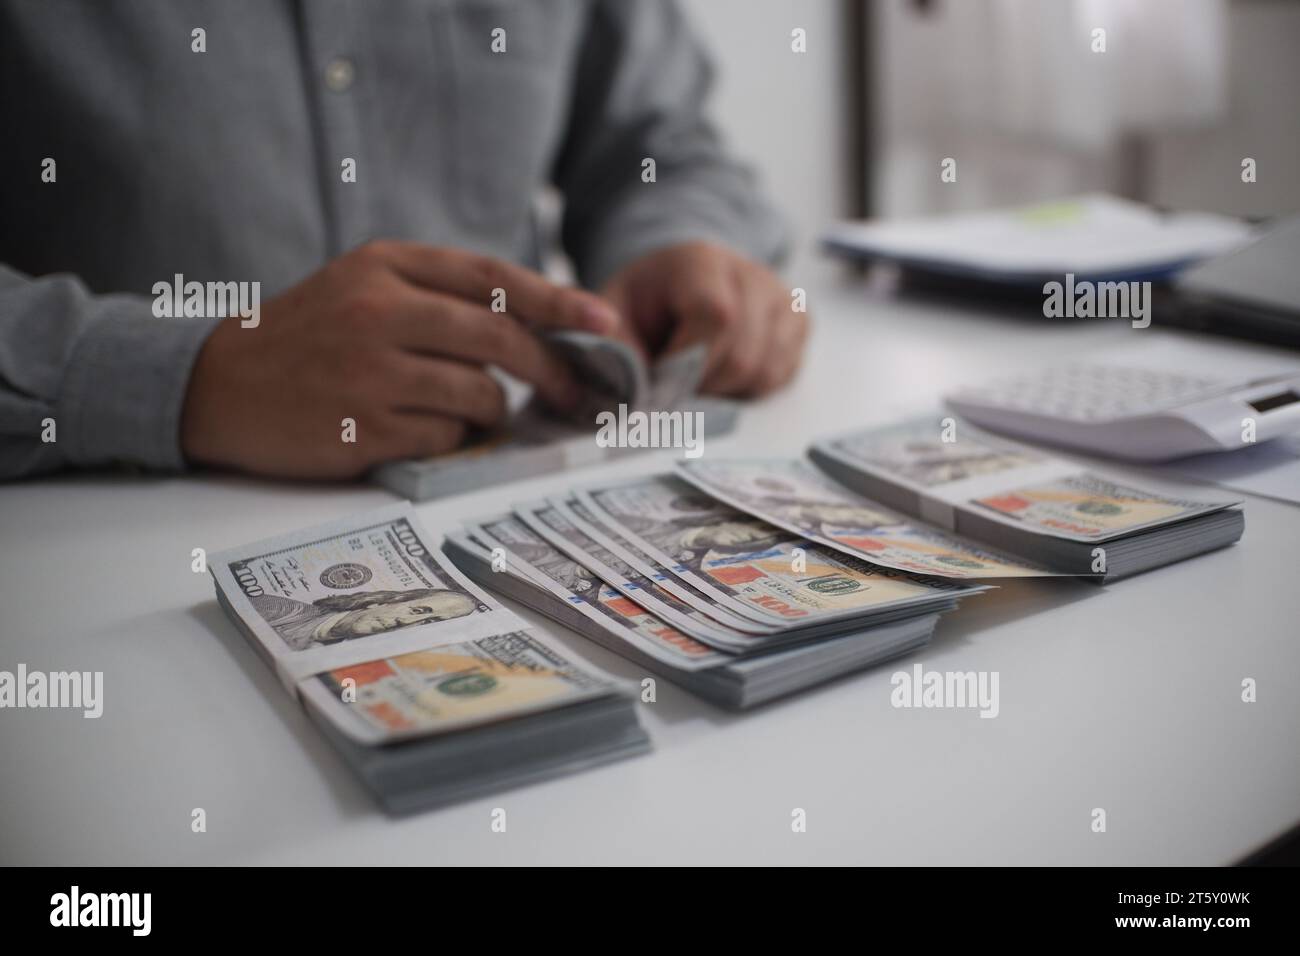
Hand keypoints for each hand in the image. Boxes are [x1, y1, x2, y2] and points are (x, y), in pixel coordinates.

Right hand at [181, 240, 619, 477]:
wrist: (220, 384)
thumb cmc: (310, 334)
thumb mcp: (364, 283)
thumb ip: (440, 290)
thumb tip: (534, 322)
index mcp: (385, 266)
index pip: (493, 278)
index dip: (558, 302)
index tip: (603, 323)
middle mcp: (379, 312)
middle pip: (499, 339)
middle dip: (551, 369)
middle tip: (574, 392)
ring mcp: (370, 373)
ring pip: (479, 394)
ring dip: (493, 409)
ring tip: (471, 409)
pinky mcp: (362, 429)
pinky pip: (446, 438)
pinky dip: (452, 439)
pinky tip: (424, 430)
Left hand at [600, 241, 809, 396]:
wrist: (678, 282)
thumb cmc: (647, 301)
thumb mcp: (614, 311)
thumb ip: (615, 344)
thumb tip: (632, 390)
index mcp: (702, 263)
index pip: (717, 317)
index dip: (691, 361)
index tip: (663, 374)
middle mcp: (751, 274)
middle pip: (742, 355)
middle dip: (703, 384)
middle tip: (676, 381)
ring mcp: (782, 297)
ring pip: (765, 371)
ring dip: (726, 390)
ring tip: (699, 373)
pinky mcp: (799, 322)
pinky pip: (782, 375)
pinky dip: (749, 387)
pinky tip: (724, 370)